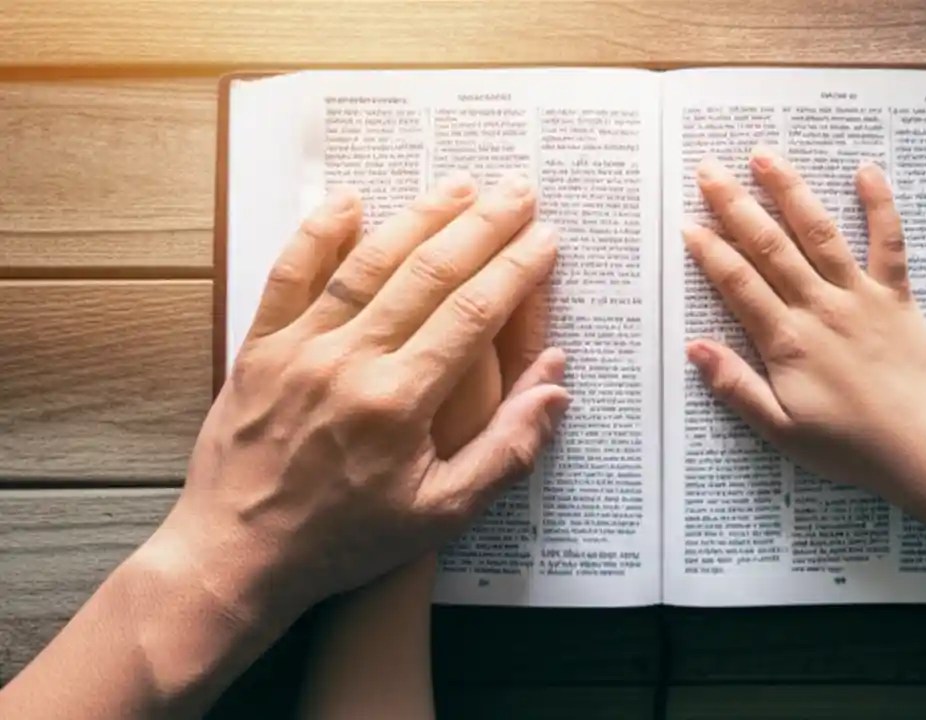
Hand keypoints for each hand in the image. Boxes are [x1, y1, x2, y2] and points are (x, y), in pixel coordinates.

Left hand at [147, 171, 569, 627]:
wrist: (236, 557)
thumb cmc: (345, 542)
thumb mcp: (441, 515)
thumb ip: (506, 451)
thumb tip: (556, 386)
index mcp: (399, 403)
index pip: (473, 315)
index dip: (516, 269)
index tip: (546, 238)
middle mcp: (349, 362)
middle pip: (428, 274)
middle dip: (482, 226)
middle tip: (519, 190)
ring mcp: (298, 348)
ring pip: (368, 263)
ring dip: (417, 217)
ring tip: (459, 184)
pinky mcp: (259, 348)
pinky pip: (290, 274)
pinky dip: (319, 233)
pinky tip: (350, 199)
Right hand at [684, 147, 925, 505]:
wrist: (924, 449)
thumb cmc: (850, 447)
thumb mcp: (781, 430)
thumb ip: (737, 387)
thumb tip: (695, 348)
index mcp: (787, 342)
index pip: (738, 283)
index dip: (710, 251)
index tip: (688, 222)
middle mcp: (820, 308)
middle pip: (770, 246)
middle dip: (735, 205)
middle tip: (709, 169)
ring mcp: (861, 297)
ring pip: (819, 233)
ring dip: (790, 190)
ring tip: (765, 155)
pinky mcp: (897, 296)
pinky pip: (889, 243)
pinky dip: (879, 205)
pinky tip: (866, 170)